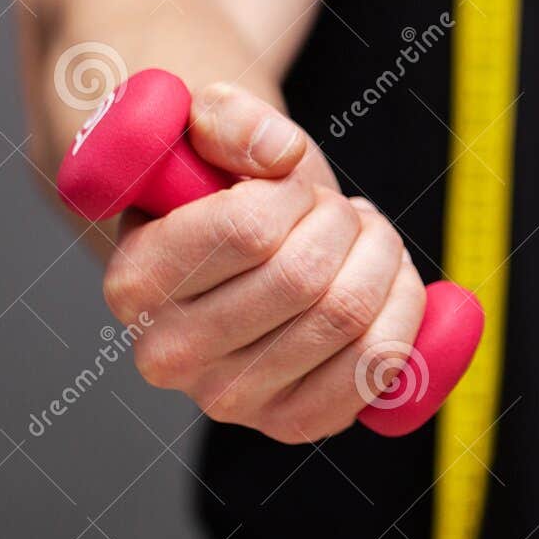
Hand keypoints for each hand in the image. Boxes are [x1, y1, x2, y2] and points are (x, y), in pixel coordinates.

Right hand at [99, 82, 425, 441]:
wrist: (232, 247)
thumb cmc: (221, 181)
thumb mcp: (206, 124)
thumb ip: (227, 117)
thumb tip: (279, 152)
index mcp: (134, 281)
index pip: (248, 230)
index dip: (295, 193)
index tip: (292, 182)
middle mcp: (169, 355)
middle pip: (306, 279)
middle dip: (344, 223)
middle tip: (339, 210)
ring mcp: (230, 400)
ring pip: (348, 318)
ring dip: (380, 258)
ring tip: (364, 237)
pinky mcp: (291, 422)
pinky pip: (376, 370)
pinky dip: (404, 314)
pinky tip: (387, 283)